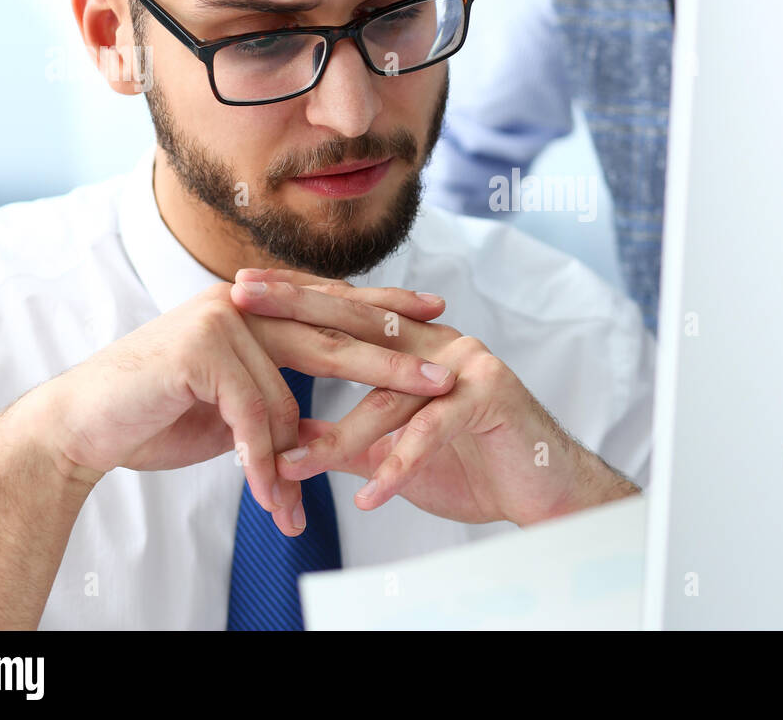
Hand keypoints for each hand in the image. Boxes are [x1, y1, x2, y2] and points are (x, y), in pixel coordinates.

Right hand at [29, 280, 456, 535]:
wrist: (81, 429)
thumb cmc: (155, 416)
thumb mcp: (232, 412)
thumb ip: (276, 405)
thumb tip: (320, 430)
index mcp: (253, 306)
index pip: (331, 303)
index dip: (383, 307)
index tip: (434, 314)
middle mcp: (240, 302)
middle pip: (333, 331)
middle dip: (393, 358)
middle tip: (444, 376)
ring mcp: (219, 319)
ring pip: (293, 386)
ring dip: (318, 445)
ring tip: (373, 463)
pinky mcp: (199, 349)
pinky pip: (253, 414)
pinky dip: (264, 462)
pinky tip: (273, 497)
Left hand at [230, 268, 640, 525]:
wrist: (543, 489)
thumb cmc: (473, 464)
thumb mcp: (395, 451)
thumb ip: (349, 439)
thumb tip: (290, 439)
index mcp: (417, 344)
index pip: (348, 312)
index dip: (296, 296)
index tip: (239, 286)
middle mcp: (441, 342)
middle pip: (361, 322)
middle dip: (298, 308)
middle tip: (243, 298)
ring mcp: (467, 366)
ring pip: (388, 392)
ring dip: (338, 436)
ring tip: (288, 466)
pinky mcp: (489, 398)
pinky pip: (431, 430)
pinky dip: (398, 465)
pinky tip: (370, 495)